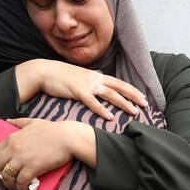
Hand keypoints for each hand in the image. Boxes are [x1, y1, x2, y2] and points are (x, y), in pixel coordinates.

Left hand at [0, 119, 83, 189]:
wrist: (68, 137)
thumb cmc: (53, 130)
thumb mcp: (33, 122)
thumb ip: (19, 122)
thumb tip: (9, 121)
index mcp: (12, 138)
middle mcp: (14, 148)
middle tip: (1, 182)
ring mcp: (22, 158)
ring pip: (7, 176)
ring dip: (10, 185)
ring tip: (16, 188)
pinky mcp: (33, 168)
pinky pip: (21, 182)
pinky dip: (22, 189)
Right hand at [22, 59, 146, 120]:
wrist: (43, 72)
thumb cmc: (60, 78)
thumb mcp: (79, 80)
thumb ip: (90, 86)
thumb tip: (99, 93)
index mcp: (96, 76)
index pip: (118, 83)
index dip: (132, 90)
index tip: (143, 97)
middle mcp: (95, 79)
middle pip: (119, 87)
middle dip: (134, 96)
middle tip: (146, 105)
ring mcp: (87, 84)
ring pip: (110, 94)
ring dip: (123, 103)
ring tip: (134, 112)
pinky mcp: (77, 91)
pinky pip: (92, 102)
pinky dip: (102, 109)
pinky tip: (110, 117)